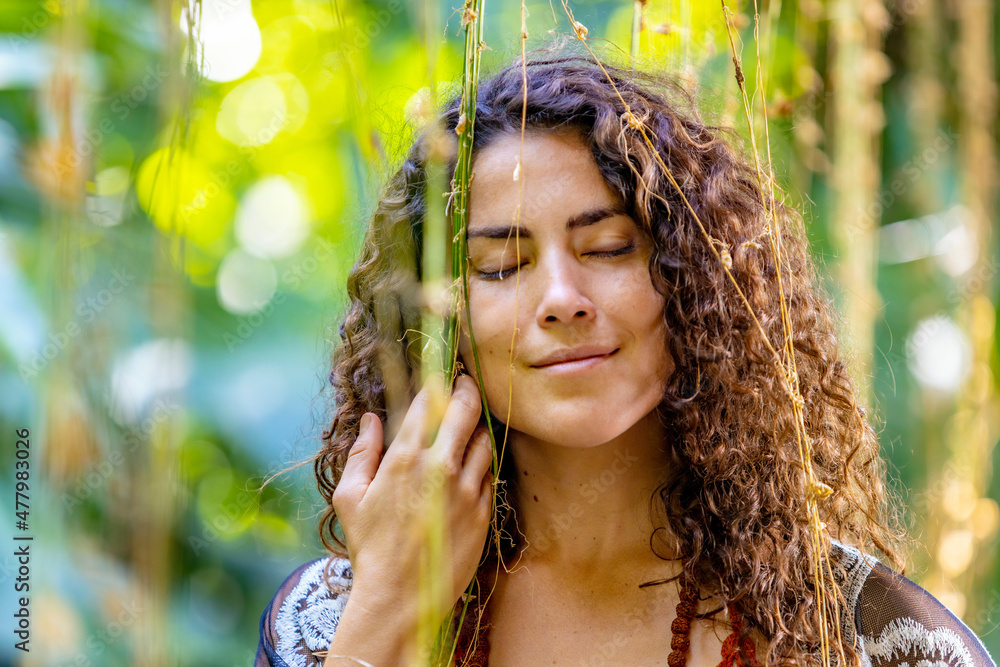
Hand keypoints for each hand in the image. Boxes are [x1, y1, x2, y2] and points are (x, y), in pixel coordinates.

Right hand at [331, 374, 494, 632]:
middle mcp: (441, 467)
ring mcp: (467, 489)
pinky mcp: (483, 511)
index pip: (429, 403)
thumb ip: (362, 453)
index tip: (442, 377)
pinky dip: (484, 461)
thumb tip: (371, 419)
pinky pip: (490, 473)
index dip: (438, 384)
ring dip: (479, 426)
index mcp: (405, 458)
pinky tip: (476, 461)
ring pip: (485, 440)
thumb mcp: (350, 497)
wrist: (400, 597)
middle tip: (467, 384)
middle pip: (466, 410)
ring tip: (472, 423)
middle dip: (468, 390)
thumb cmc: (369, 547)